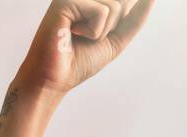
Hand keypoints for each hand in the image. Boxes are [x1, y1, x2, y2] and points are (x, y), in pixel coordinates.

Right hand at [15, 0, 154, 97]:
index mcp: (91, 2)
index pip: (122, 1)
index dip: (124, 11)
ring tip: (79, 37)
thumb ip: (133, 19)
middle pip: (122, 1)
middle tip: (87, 38)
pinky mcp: (66, 0)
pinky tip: (72, 34)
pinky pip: (101, 11)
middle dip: (112, 26)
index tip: (101, 35)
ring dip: (103, 31)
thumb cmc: (79, 61)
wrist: (54, 78)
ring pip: (114, 6)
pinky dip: (93, 31)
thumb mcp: (114, 40)